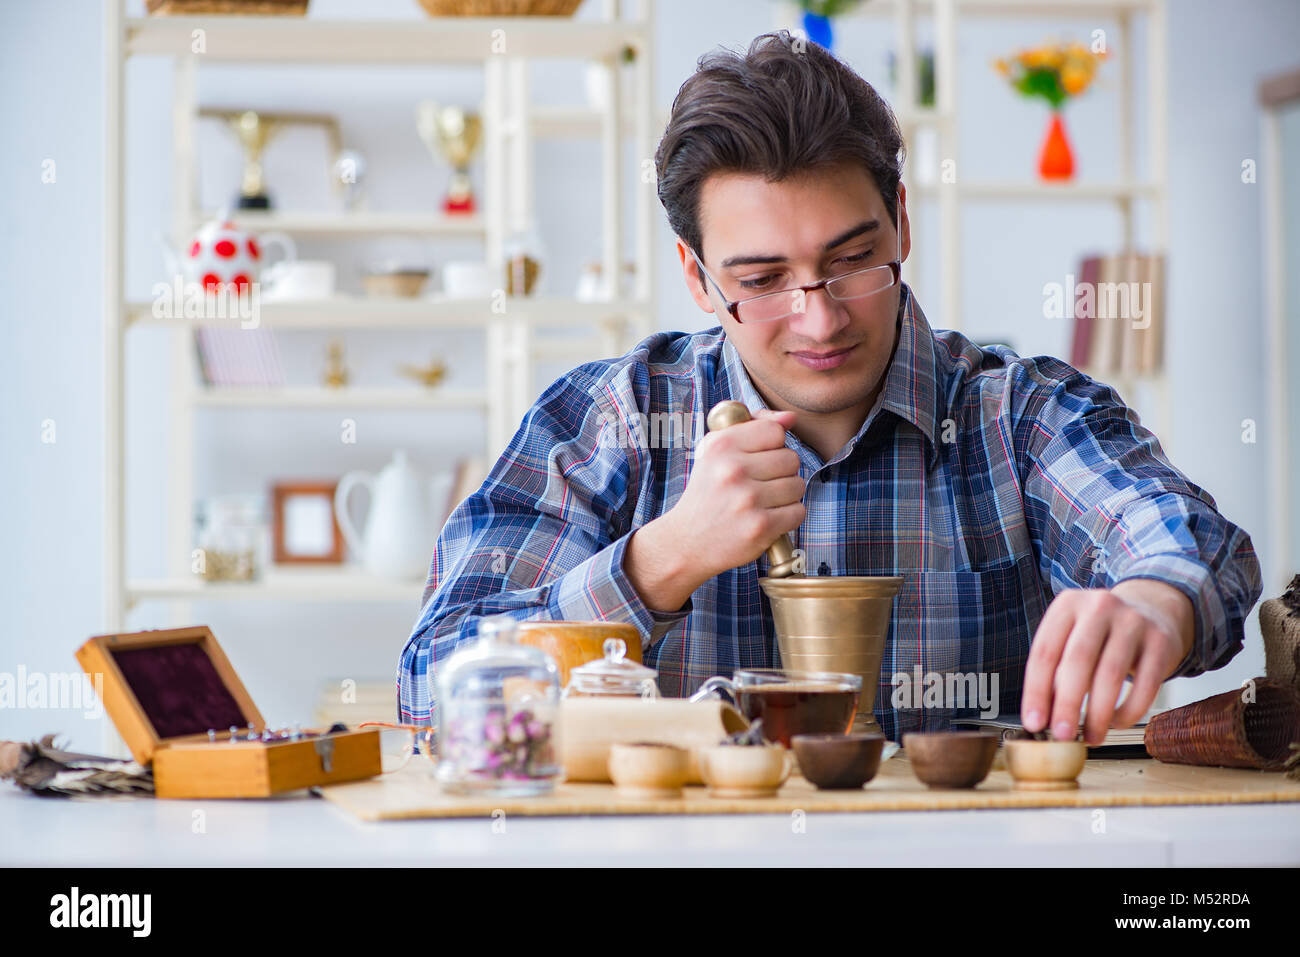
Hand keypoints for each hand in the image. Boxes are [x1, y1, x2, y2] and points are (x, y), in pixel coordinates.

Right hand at [624, 409, 804, 609]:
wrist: (685, 542)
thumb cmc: (705, 494)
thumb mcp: (715, 452)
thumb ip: (752, 427)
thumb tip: (790, 417)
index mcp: (721, 446)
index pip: (775, 431)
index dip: (772, 446)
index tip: (758, 459)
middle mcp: (733, 470)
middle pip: (791, 458)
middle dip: (781, 472)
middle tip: (760, 484)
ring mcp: (748, 500)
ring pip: (797, 485)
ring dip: (786, 496)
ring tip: (763, 502)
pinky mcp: (760, 527)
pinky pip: (798, 511)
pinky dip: (787, 517)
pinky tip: (767, 518)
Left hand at [1020, 579, 1194, 745]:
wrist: (1151, 610)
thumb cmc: (1100, 634)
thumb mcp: (1071, 637)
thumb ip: (1054, 672)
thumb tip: (1042, 719)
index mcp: (1067, 604)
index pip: (1045, 651)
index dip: (1036, 691)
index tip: (1033, 723)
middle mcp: (1100, 606)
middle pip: (1078, 661)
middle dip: (1067, 704)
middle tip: (1062, 735)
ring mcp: (1133, 621)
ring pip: (1111, 674)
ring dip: (1098, 714)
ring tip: (1091, 736)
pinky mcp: (1162, 642)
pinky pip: (1146, 684)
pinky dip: (1130, 710)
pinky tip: (1117, 722)